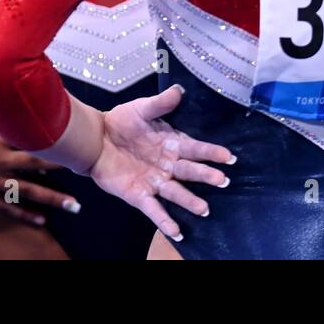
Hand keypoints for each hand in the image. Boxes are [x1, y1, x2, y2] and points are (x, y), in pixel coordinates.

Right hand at [0, 133, 80, 226]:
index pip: (29, 131)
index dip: (50, 131)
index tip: (73, 130)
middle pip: (38, 160)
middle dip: (62, 164)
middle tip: (86, 167)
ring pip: (29, 190)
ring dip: (53, 198)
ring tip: (74, 206)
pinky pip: (7, 207)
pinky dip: (25, 215)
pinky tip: (42, 221)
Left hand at [89, 85, 234, 242]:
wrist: (94, 138)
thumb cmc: (120, 123)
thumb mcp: (141, 109)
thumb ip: (160, 104)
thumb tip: (179, 90)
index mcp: (171, 144)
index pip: (195, 149)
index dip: (212, 153)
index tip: (229, 157)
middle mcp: (167, 165)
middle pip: (190, 171)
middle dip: (206, 175)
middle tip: (222, 180)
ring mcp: (155, 181)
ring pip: (176, 192)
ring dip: (190, 201)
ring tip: (204, 209)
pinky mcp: (139, 195)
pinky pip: (154, 210)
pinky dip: (165, 222)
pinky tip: (177, 233)